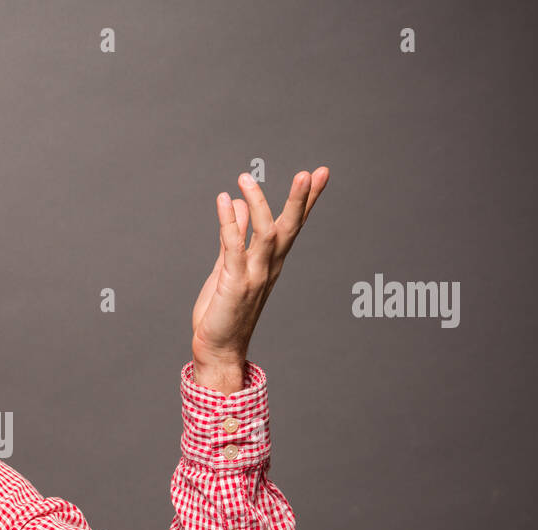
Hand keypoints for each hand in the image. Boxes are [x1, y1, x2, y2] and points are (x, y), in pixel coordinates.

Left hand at [190, 167, 328, 385]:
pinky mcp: (235, 284)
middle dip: (300, 200)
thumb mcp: (228, 266)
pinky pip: (233, 248)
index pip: (292, 225)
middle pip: (290, 228)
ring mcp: (254, 275)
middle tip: (310, 172)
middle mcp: (268, 267)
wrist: (218, 348)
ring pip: (266, 234)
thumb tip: (239, 204)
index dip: (306, 200)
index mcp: (270, 262)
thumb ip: (236, 236)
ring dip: (261, 204)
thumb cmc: (223, 311)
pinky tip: (223, 201)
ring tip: (247, 178)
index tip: (319, 173)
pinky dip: (229, 223)